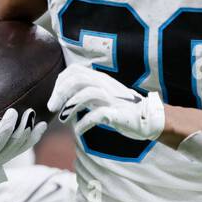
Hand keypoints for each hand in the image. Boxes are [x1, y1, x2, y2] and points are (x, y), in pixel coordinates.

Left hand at [48, 65, 164, 141]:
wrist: (149, 118)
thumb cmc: (123, 109)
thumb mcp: (103, 95)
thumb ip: (87, 92)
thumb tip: (65, 96)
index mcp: (101, 79)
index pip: (75, 70)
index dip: (60, 82)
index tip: (55, 98)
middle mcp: (106, 85)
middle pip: (78, 79)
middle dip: (60, 92)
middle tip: (52, 107)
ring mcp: (112, 99)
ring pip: (87, 92)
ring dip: (71, 105)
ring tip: (62, 118)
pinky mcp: (118, 114)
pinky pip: (98, 115)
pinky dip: (84, 123)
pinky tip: (78, 131)